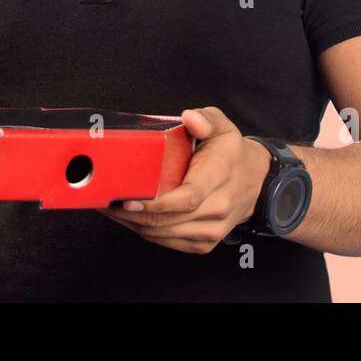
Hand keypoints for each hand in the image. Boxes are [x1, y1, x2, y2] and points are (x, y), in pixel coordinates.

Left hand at [97, 106, 271, 254]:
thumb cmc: (231, 152)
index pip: (187, 198)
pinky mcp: (203, 243)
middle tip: (104, 200)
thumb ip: (206, 118)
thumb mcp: (222, 126)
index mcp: (219, 176)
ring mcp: (211, 229)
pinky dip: (144, 231)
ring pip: (162, 233)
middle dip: (131, 213)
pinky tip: (128, 217)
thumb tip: (189, 117)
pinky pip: (167, 241)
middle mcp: (218, 207)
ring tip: (109, 208)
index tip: (128, 199)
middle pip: (167, 220)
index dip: (155, 203)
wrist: (256, 183)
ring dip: (132, 224)